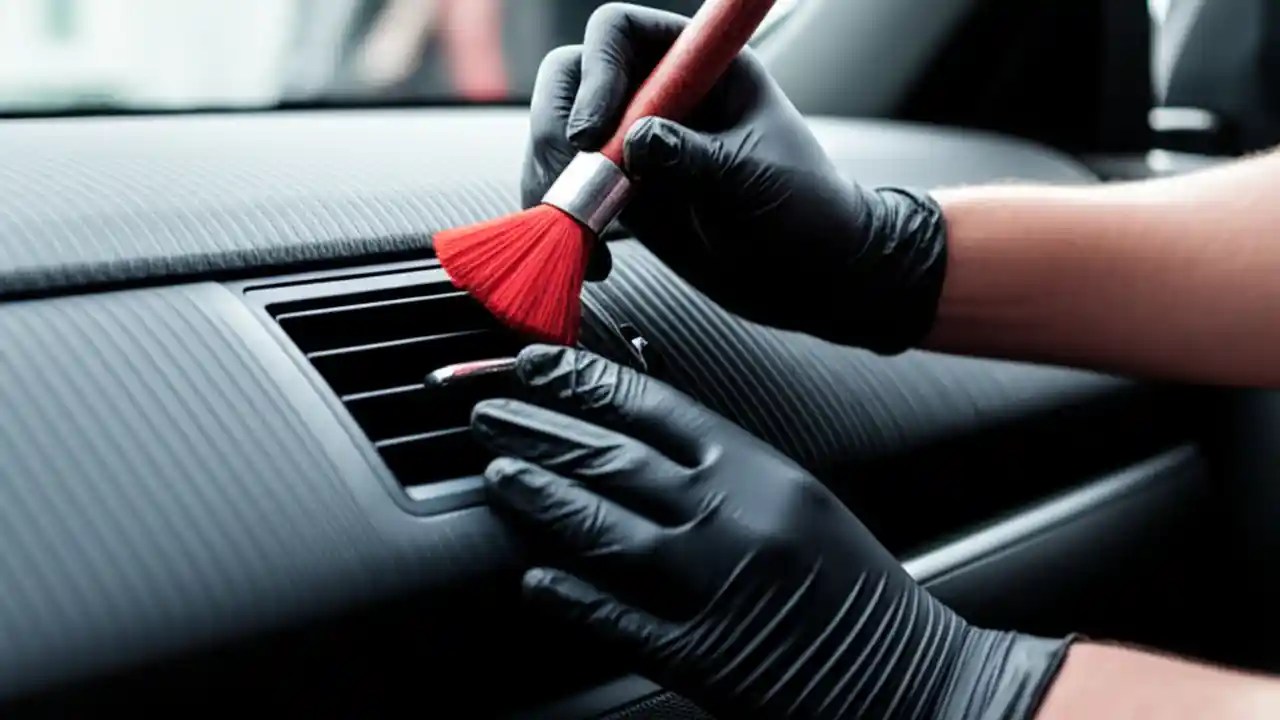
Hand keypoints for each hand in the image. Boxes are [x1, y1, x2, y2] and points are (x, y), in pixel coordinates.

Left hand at [472, 345, 1071, 718]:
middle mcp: (735, 518)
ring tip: (497, 474)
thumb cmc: (855, 588)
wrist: (916, 676)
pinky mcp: (703, 656)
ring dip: (542, 497)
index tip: (537, 366)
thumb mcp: (800, 498)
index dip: (585, 382)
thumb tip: (641, 438)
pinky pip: (620, 617)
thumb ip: (726, 467)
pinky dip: (571, 595)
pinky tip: (533, 577)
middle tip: (490, 413)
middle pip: (616, 459)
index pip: (655, 407)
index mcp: (763, 471)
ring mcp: (715, 586)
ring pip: (606, 528)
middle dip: (542, 430)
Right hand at [522, 3, 947, 352]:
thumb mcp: (754, 179)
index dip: (598, 73)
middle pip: (571, 81)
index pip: (621, 33)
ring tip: (581, 232)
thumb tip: (634, 143)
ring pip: (558, 140)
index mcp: (701, 65)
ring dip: (551, 183)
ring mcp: (637, 146)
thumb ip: (694, 158)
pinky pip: (570, 196)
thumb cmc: (807, 212)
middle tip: (570, 184)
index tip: (592, 132)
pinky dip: (566, 224)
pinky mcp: (625, 196)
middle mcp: (660, 95)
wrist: (815, 277)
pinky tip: (595, 258)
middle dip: (555, 131)